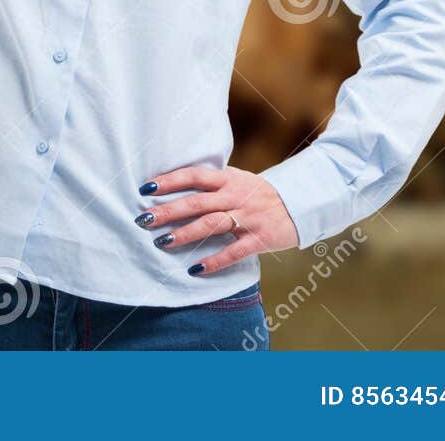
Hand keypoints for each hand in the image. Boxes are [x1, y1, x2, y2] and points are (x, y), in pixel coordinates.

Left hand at [135, 165, 298, 275]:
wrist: (301, 204)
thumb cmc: (260, 192)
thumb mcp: (238, 178)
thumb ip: (212, 181)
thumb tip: (175, 181)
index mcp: (228, 179)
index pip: (194, 175)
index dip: (169, 180)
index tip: (146, 188)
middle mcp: (236, 196)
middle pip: (197, 202)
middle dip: (168, 211)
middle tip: (143, 219)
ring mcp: (248, 218)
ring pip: (211, 225)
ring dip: (185, 234)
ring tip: (161, 242)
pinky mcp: (260, 239)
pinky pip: (234, 252)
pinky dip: (214, 261)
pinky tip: (195, 269)